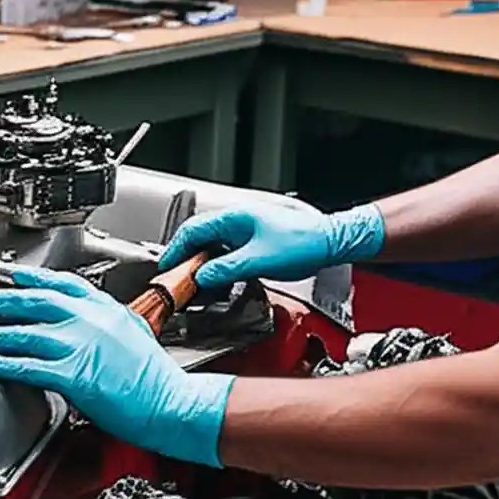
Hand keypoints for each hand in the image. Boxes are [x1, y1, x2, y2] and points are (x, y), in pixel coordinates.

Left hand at [0, 267, 233, 467]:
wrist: (172, 402)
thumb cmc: (157, 378)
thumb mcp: (134, 334)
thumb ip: (107, 325)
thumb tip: (86, 327)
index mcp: (108, 309)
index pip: (64, 285)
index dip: (35, 278)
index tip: (17, 276)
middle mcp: (92, 321)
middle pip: (39, 302)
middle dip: (7, 300)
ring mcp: (82, 346)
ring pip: (27, 333)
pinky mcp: (74, 375)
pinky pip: (30, 366)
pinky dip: (6, 365)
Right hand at [160, 201, 385, 287]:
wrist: (331, 241)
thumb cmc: (304, 243)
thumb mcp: (259, 260)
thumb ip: (226, 269)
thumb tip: (201, 277)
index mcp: (234, 217)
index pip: (191, 231)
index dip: (175, 251)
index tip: (166, 268)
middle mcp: (237, 219)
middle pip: (198, 237)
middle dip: (185, 258)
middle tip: (177, 278)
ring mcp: (245, 227)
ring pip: (211, 244)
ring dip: (201, 262)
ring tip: (196, 281)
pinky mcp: (253, 238)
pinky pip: (225, 249)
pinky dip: (216, 263)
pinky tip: (219, 277)